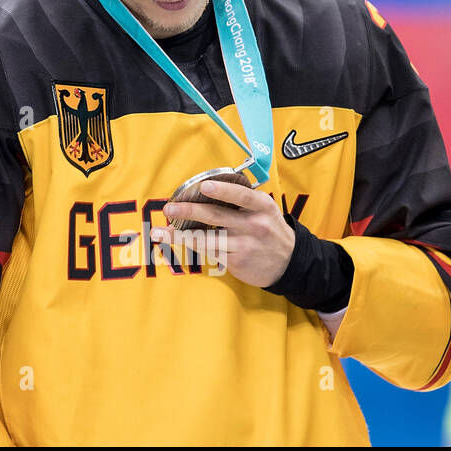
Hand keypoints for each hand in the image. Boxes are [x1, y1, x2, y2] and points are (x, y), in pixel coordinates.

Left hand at [150, 179, 295, 287]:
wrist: (290, 263)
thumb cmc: (270, 229)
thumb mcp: (265, 209)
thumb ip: (242, 199)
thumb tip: (206, 187)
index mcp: (262, 206)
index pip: (241, 196)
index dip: (222, 191)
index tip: (203, 186)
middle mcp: (254, 225)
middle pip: (216, 216)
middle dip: (189, 212)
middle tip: (169, 209)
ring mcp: (245, 245)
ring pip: (207, 239)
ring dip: (180, 236)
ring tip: (159, 232)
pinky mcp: (237, 262)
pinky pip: (210, 252)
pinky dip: (191, 246)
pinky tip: (177, 241)